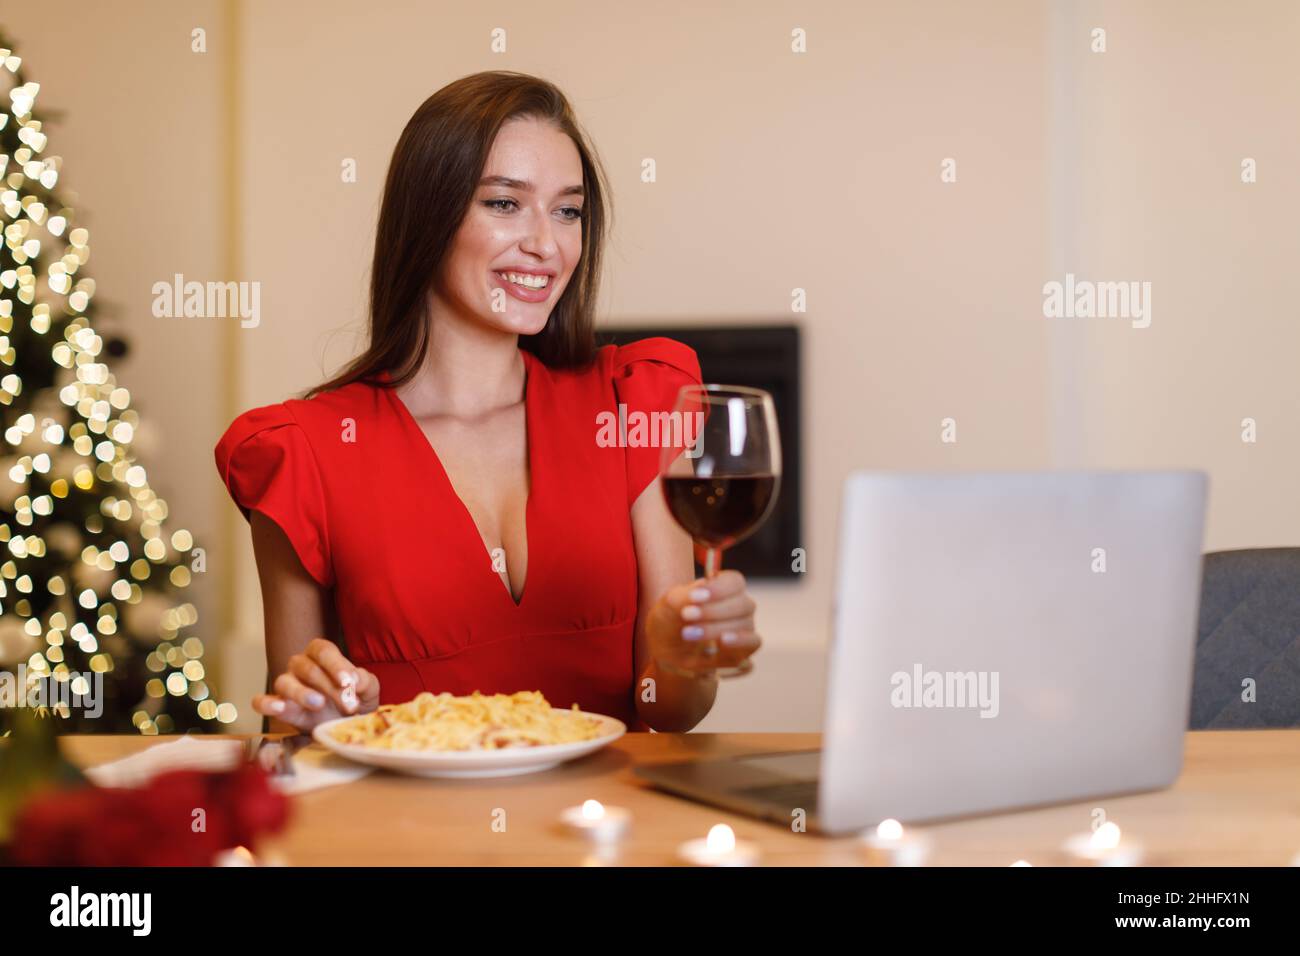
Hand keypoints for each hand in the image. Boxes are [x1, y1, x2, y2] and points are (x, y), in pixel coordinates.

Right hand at [252, 638, 380, 731]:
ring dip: (301, 693)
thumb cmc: (355, 701)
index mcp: (322, 654)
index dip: (335, 664)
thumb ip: (365, 681)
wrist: (346, 726)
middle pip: (307, 668)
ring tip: (318, 704)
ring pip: (283, 681)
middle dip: (329, 686)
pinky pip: (261, 701)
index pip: (323, 650)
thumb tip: (355, 680)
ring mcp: (287, 685)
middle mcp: (301, 665)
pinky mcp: (278, 707)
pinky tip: (279, 708)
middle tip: (348, 706)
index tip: (348, 681)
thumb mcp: (368, 691)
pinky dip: (266, 704)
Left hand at [646, 569, 760, 675]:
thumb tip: (700, 592)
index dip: (719, 588)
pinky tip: (718, 647)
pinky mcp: (742, 654)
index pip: (735, 582)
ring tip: (690, 634)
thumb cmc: (671, 620)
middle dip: (713, 611)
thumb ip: (684, 596)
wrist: (665, 651)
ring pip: (746, 628)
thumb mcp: (669, 605)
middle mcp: (740, 608)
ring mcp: (744, 631)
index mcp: (725, 588)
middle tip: (686, 615)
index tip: (697, 596)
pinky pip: (750, 652)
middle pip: (743, 605)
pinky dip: (738, 648)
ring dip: (717, 630)